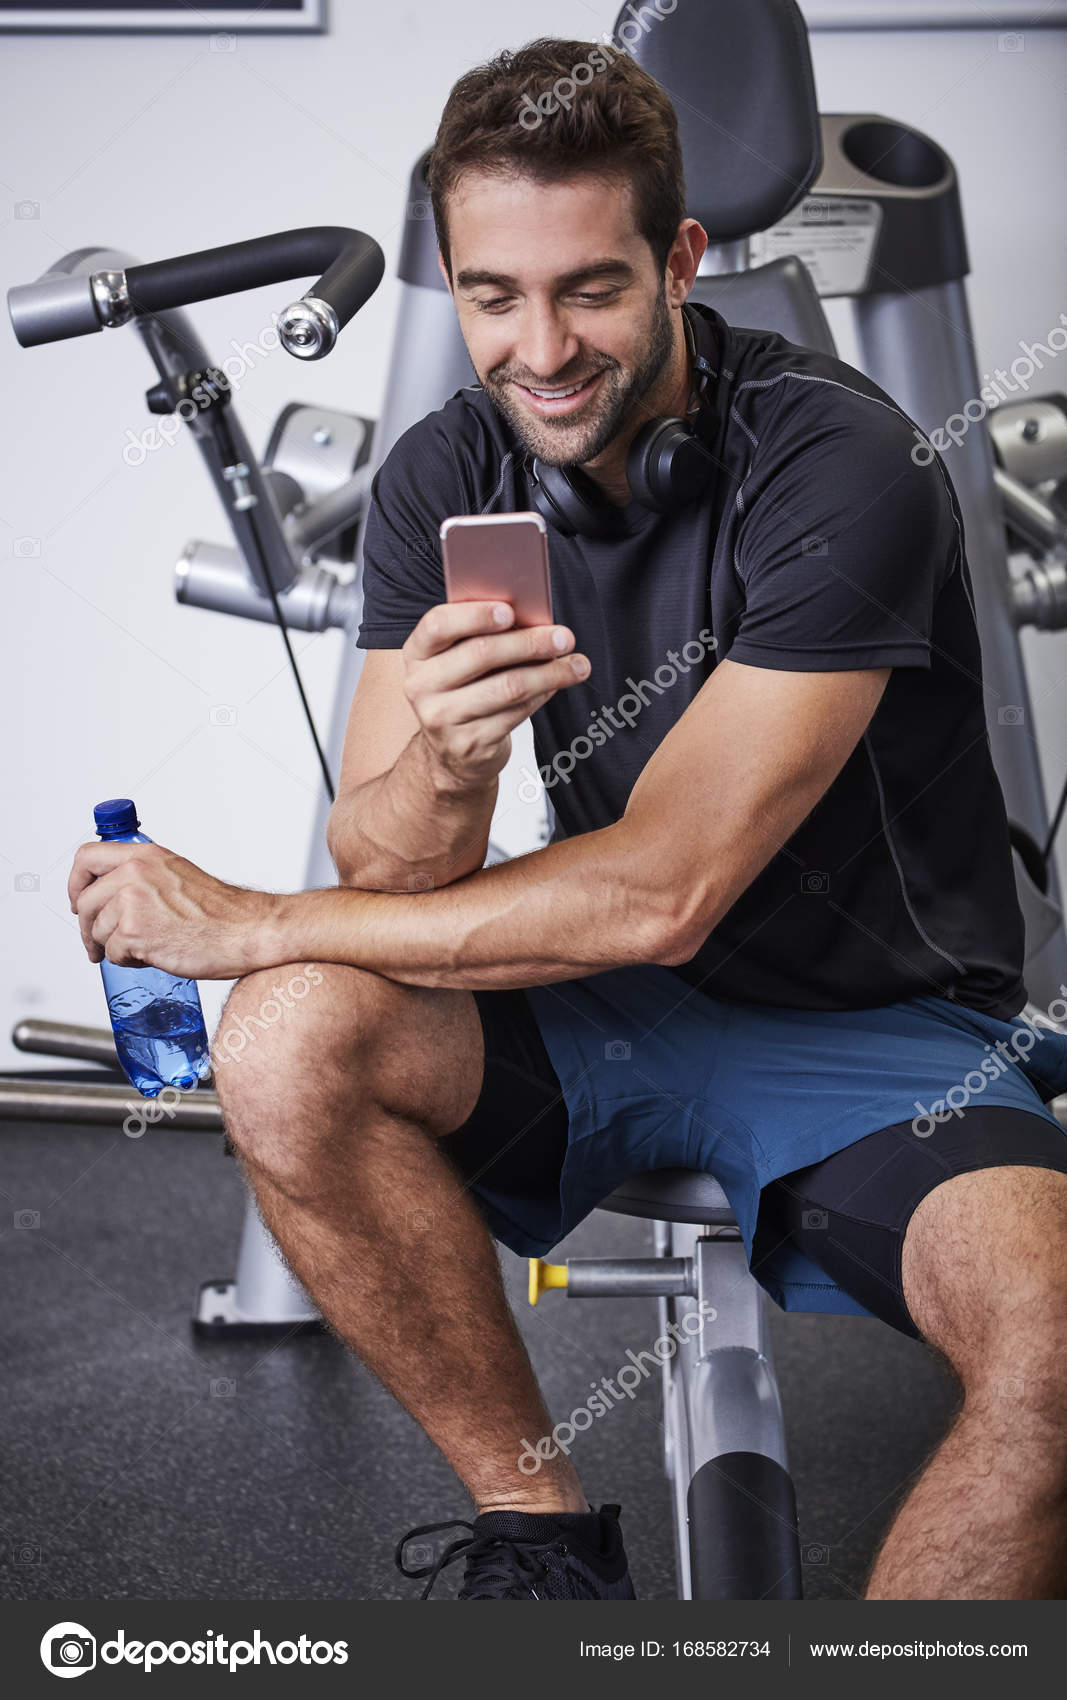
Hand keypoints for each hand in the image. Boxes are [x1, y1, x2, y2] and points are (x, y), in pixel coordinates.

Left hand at [68, 840, 278, 980]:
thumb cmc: (221, 912)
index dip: (76, 883)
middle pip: (85, 901)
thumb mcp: (177, 875)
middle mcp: (135, 873)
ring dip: (113, 946)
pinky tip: (152, 955)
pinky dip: (128, 960)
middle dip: (88, 927)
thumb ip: (145, 875)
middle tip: (98, 943)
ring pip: (97, 930)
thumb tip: (114, 892)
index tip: (80, 900)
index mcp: (145, 856)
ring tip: (143, 948)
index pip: (86, 857)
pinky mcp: (134, 932)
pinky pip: (112, 953)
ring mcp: (133, 902)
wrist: (246, 930)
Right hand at [402, 599, 590, 789]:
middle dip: (530, 642)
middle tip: (564, 637)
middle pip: (481, 653)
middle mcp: (421, 686)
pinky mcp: (470, 744)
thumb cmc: (461, 692)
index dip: (475, 615)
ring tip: (576, 665)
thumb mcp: (456, 661)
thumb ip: (480, 635)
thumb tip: (533, 616)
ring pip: (508, 687)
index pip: (438, 625)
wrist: (450, 756)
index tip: (510, 611)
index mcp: (417, 654)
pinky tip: (556, 685)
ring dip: (549, 673)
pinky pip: (516, 713)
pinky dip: (542, 695)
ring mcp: (443, 719)